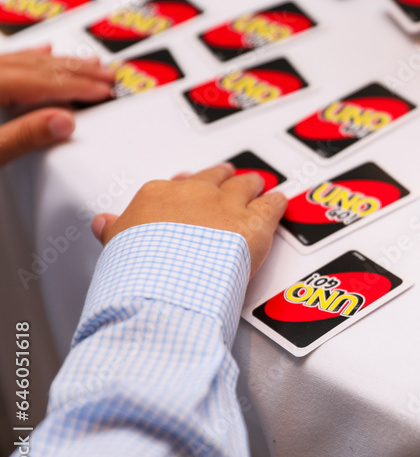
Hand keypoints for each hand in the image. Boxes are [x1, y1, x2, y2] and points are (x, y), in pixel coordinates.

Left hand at [0, 45, 115, 166]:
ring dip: (60, 62)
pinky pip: (9, 61)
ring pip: (26, 60)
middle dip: (77, 70)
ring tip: (88, 63)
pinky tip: (44, 52)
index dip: (77, 86)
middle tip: (107, 74)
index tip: (104, 91)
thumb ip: (24, 136)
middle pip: (37, 66)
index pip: (41, 81)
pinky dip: (31, 57)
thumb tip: (63, 122)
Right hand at [90, 164, 287, 276]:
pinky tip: (279, 202)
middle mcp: (195, 194)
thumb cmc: (141, 267)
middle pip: (214, 177)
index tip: (188, 187)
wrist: (168, 280)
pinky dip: (277, 204)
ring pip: (245, 185)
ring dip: (252, 185)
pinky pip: (272, 205)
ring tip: (258, 184)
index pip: (176, 185)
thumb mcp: (115, 246)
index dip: (185, 187)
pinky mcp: (255, 222)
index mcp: (159, 195)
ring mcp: (227, 206)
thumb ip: (115, 230)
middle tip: (228, 176)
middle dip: (222, 178)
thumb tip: (103, 222)